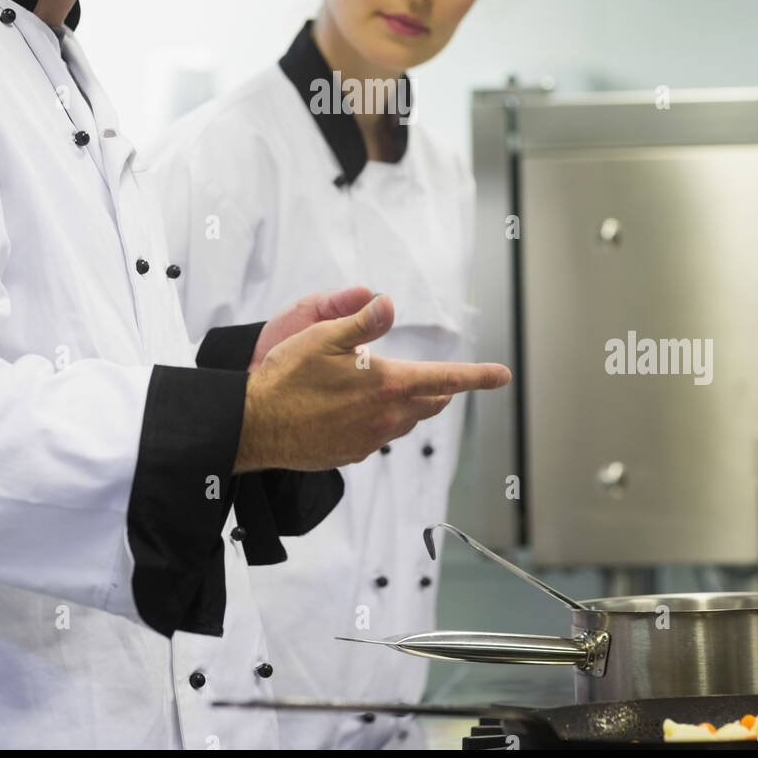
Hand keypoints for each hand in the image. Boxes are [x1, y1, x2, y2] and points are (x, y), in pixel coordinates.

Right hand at [234, 293, 510, 472]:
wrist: (255, 426)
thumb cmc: (287, 378)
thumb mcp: (323, 337)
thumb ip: (362, 322)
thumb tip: (389, 303)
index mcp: (387, 385)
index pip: (446, 379)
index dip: (478, 376)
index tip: (502, 376)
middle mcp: (386, 417)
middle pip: (430, 403)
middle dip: (441, 389)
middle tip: (444, 380)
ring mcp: (370, 440)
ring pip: (406, 421)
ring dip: (409, 404)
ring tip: (392, 388)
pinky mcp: (352, 453)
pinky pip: (379, 435)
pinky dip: (381, 420)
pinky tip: (358, 409)